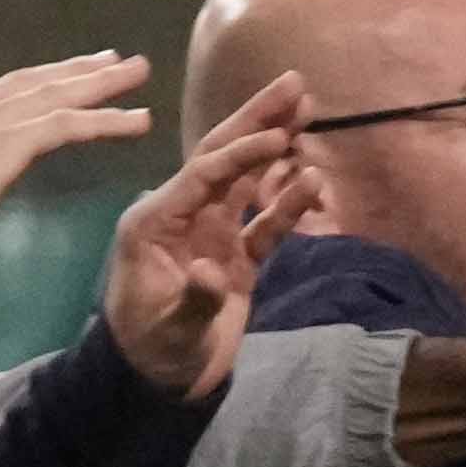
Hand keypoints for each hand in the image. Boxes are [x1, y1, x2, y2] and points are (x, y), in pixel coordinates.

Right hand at [0, 51, 162, 246]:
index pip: (1, 93)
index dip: (37, 80)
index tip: (64, 73)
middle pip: (34, 81)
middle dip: (75, 69)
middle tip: (113, 59)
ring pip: (58, 93)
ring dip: (102, 83)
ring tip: (139, 73)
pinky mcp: (9, 141)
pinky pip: (70, 125)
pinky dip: (107, 121)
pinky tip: (138, 120)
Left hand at [94, 76, 309, 391]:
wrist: (158, 384)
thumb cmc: (151, 352)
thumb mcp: (168, 328)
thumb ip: (194, 297)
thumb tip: (214, 270)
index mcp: (155, 219)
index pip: (204, 172)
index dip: (243, 153)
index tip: (279, 137)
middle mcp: (182, 215)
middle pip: (224, 155)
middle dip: (258, 119)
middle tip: (295, 83)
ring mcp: (211, 234)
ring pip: (248, 180)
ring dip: (277, 148)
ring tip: (308, 112)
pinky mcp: (235, 258)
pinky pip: (266, 223)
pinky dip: (289, 204)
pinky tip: (314, 183)